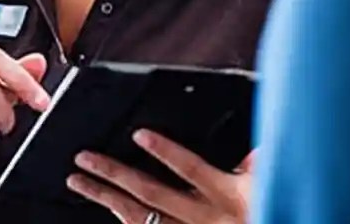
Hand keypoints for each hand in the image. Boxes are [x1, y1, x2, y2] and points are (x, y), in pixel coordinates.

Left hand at [67, 130, 252, 223]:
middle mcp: (204, 220)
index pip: (192, 171)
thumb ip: (258, 163)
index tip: (139, 134)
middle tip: (85, 157)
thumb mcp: (271, 186)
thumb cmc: (268, 209)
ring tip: (78, 180)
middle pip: (151, 194)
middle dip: (115, 174)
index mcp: (228, 197)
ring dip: (105, 197)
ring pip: (137, 218)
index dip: (166, 153)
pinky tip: (102, 207)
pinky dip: (120, 219)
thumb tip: (251, 143)